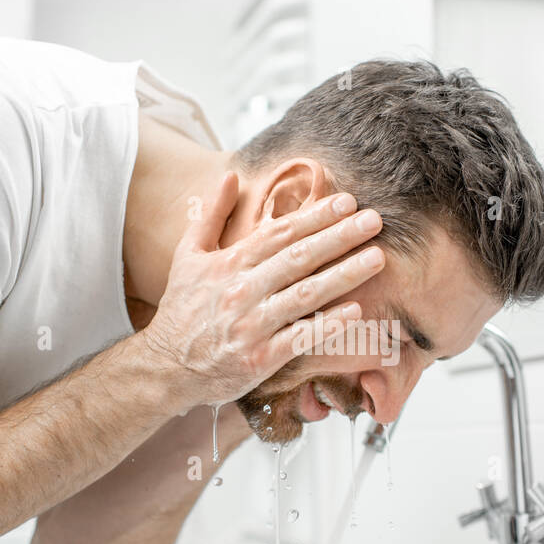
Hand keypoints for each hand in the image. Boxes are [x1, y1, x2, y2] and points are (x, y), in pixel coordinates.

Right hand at [140, 172, 384, 404]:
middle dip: (340, 236)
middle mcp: (241, 291)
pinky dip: (328, 324)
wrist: (166, 367)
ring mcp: (251, 326)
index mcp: (228, 263)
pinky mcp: (259, 359)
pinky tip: (356, 310)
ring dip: (344, 275)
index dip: (315, 216)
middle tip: (375, 220)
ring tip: (377, 258)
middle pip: (298, 257)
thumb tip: (230, 175)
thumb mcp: (188, 256)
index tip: (347, 201)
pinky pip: (300, 338)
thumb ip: (211, 215)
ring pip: (305, 295)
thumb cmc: (183, 309)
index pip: (279, 232)